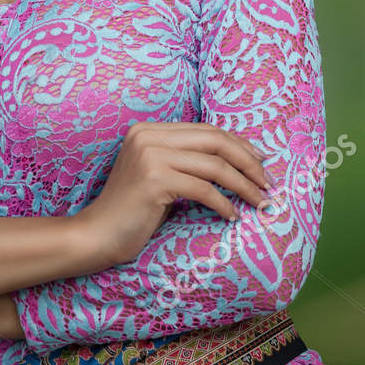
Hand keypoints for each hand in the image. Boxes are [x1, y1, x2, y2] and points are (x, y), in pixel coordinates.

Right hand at [75, 120, 274, 268]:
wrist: (95, 235)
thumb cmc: (132, 212)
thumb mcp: (159, 176)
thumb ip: (185, 161)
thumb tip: (234, 161)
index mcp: (150, 129)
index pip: (207, 130)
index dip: (239, 146)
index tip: (261, 164)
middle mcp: (149, 135)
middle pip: (215, 141)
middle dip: (248, 162)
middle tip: (268, 184)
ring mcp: (150, 155)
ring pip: (214, 166)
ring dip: (244, 186)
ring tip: (261, 203)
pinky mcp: (154, 180)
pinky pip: (203, 189)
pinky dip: (224, 203)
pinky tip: (233, 217)